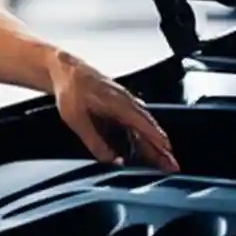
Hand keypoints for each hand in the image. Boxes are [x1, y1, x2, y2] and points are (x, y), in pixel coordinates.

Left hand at [49, 52, 179, 171]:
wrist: (63, 69)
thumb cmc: (69, 88)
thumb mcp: (76, 119)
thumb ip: (93, 140)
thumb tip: (109, 159)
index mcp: (119, 103)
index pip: (145, 125)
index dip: (157, 141)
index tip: (168, 155)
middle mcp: (126, 102)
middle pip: (149, 127)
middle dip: (162, 147)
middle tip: (172, 165)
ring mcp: (123, 102)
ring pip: (144, 124)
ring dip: (153, 142)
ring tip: (162, 159)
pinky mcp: (117, 103)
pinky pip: (136, 120)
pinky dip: (143, 133)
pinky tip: (142, 143)